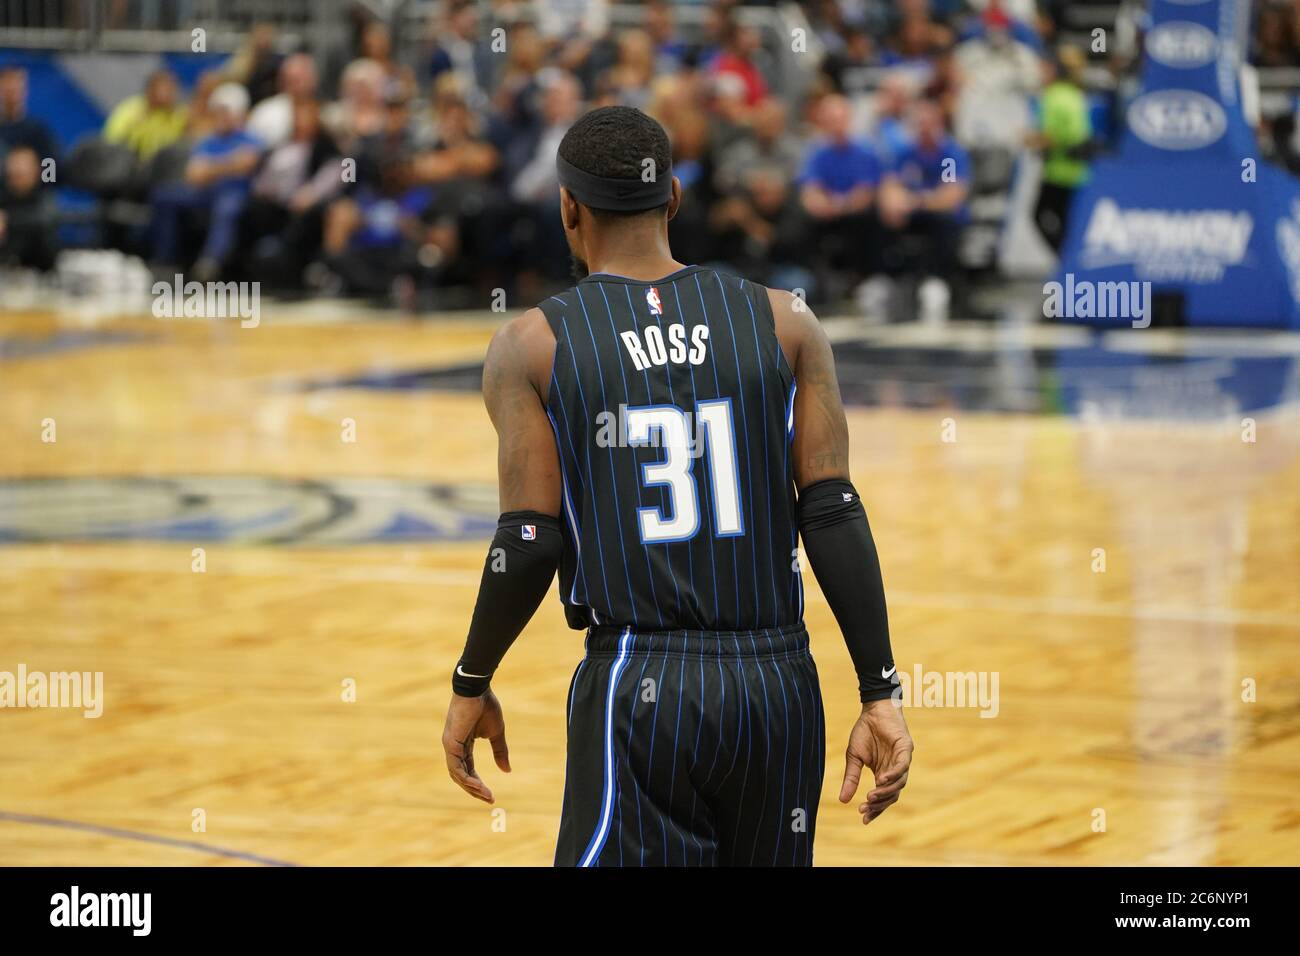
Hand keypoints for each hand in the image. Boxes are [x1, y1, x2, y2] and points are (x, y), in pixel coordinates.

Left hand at [442, 689, 510, 802]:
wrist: (477, 689)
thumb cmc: (486, 706)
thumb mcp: (496, 733)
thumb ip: (500, 751)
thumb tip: (507, 771)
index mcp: (463, 744)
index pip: (468, 769)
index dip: (478, 783)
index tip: (491, 795)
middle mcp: (453, 747)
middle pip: (461, 776)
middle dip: (474, 790)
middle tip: (489, 799)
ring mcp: (450, 745)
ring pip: (457, 774)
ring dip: (472, 787)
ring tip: (487, 795)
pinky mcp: (450, 743)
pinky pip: (456, 767)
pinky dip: (466, 778)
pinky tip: (478, 785)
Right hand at [839, 698, 912, 824]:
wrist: (872, 710)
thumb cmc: (864, 732)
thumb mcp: (853, 757)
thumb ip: (851, 778)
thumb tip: (842, 801)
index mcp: (883, 774)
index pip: (882, 797)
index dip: (875, 809)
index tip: (863, 819)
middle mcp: (895, 770)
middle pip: (892, 795)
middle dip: (879, 804)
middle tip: (864, 808)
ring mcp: (902, 760)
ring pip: (899, 784)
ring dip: (885, 792)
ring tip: (870, 796)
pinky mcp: (906, 749)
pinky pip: (902, 766)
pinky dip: (894, 775)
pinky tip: (881, 780)